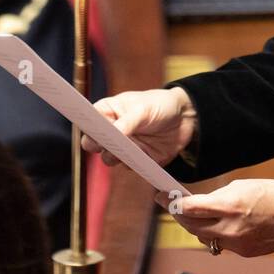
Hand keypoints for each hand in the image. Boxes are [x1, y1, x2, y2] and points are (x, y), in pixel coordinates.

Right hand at [82, 87, 197, 168]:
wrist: (185, 119)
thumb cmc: (159, 105)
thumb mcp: (143, 109)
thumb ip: (127, 122)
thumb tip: (113, 135)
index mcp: (107, 112)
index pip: (88, 122)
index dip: (88, 128)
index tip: (94, 132)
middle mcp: (111, 131)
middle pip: (92, 144)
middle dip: (98, 146)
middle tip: (109, 144)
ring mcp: (123, 147)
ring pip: (108, 159)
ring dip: (115, 157)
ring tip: (128, 151)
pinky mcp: (136, 160)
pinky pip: (129, 168)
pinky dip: (134, 165)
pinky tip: (143, 158)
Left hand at [156, 179, 273, 257]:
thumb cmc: (270, 194)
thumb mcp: (239, 187)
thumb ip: (215, 198)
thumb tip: (198, 205)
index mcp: (228, 206)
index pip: (189, 209)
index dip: (171, 204)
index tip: (162, 198)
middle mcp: (229, 228)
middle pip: (191, 227)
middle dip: (180, 217)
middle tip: (173, 208)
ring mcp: (237, 244)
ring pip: (204, 238)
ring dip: (197, 227)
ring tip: (196, 217)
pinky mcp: (244, 252)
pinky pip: (221, 245)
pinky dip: (217, 235)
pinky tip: (220, 226)